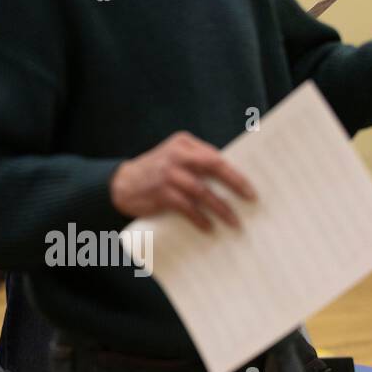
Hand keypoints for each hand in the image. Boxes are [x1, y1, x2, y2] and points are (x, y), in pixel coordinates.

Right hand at [110, 131, 254, 232]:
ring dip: (221, 208)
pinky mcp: (161, 192)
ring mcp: (168, 174)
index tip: (251, 186)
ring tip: (234, 222)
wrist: (121, 184)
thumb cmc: (155, 173)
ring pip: (203, 191)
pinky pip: (187, 207)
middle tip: (251, 198)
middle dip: (236, 183)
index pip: (216, 156)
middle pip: (214, 166)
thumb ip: (197, 163)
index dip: (235, 171)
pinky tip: (209, 227)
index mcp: (183, 144)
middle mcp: (176, 155)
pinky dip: (200, 218)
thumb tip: (232, 181)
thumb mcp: (174, 158)